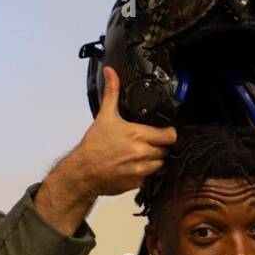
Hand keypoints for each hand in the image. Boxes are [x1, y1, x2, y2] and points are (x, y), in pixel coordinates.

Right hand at [34, 67, 177, 234]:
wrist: (83, 172)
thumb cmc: (94, 145)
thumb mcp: (105, 116)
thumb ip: (112, 92)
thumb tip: (110, 71)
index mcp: (138, 134)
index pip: (170, 135)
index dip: (168, 133)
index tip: (163, 132)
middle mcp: (142, 153)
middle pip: (166, 150)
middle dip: (160, 146)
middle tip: (150, 143)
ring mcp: (141, 170)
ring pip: (160, 164)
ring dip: (154, 160)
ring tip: (142, 155)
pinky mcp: (136, 183)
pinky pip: (149, 177)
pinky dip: (144, 172)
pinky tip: (133, 166)